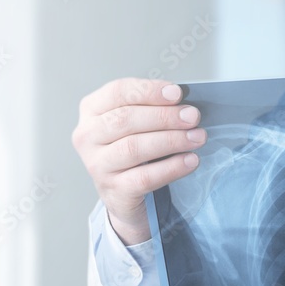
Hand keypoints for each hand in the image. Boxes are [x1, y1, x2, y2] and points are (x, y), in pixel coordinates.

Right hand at [72, 78, 206, 244]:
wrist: (122, 194)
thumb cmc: (131, 150)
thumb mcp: (134, 123)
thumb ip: (151, 109)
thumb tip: (184, 105)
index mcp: (92, 110)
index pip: (117, 92)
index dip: (149, 91)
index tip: (177, 93)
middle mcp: (88, 136)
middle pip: (126, 119)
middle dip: (164, 117)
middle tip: (192, 117)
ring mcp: (97, 165)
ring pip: (134, 148)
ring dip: (171, 140)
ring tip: (197, 137)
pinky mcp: (113, 190)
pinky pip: (145, 177)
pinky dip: (171, 168)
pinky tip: (190, 161)